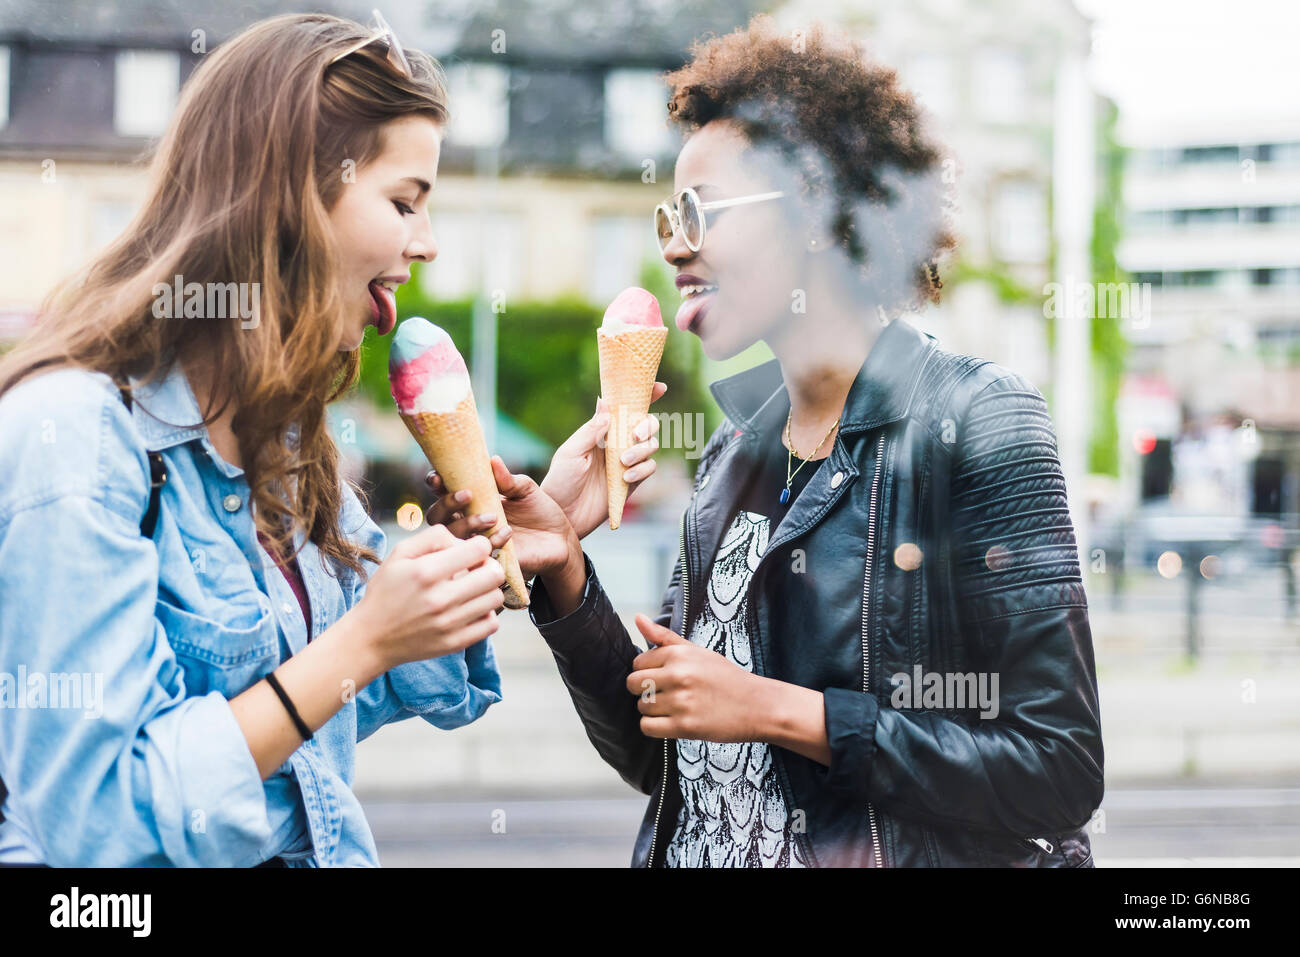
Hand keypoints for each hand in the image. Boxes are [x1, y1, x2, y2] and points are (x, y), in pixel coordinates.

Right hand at [350, 523, 504, 670]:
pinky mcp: (455, 643)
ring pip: (496, 598)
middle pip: (495, 574)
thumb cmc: (387, 590)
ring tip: (472, 590)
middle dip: (489, 566)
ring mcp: (449, 624)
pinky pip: (492, 624)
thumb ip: (433, 537)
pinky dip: (486, 614)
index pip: (480, 549)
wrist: (371, 638)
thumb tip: (463, 540)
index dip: (479, 546)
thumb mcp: (400, 554)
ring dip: (488, 590)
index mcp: (426, 572)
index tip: (470, 553)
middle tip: (476, 570)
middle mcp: (440, 598)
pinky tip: (470, 610)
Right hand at [425, 456, 578, 579]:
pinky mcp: (488, 559)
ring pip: (453, 536)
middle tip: (467, 495)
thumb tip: (493, 460)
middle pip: (437, 516)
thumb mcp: (526, 490)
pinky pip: (477, 553)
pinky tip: (508, 533)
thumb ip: (508, 479)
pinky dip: (491, 541)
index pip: (443, 492)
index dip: (436, 484)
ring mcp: (476, 541)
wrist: (560, 539)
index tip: (438, 477)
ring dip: (468, 524)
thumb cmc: (540, 511)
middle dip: (446, 504)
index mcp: (473, 500)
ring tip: (493, 516)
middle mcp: (468, 521)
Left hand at [541, 384, 666, 539]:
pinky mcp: (632, 481)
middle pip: (646, 425)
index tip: (659, 387)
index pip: (625, 409)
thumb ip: (590, 430)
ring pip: (651, 446)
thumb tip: (606, 404)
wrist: (564, 515)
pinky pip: (650, 468)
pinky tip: (626, 477)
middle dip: (647, 426)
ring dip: (641, 450)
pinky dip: (642, 469)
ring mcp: (626, 462)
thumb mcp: (570, 452)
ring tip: (622, 461)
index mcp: (601, 431)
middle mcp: (616, 444)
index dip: (644, 396)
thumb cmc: (561, 481)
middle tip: (635, 434)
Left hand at [625, 614, 765, 741]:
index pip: (637, 663)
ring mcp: (681, 702)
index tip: (665, 678)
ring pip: (641, 707)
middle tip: (666, 694)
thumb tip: (638, 619)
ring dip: (652, 710)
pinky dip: (655, 727)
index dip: (648, 672)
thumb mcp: (697, 651)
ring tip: (674, 707)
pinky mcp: (684, 726)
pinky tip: (671, 721)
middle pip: (633, 684)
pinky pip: (647, 727)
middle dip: (644, 690)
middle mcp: (678, 675)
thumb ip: (664, 637)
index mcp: (678, 654)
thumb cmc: (725, 677)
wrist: (758, 705)